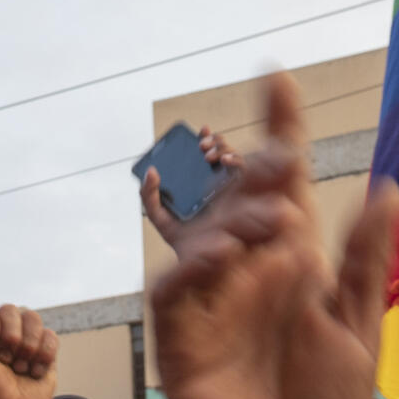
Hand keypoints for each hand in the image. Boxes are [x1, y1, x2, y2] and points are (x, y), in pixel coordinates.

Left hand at [0, 298, 57, 398]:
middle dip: (12, 340)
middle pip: (14, 310)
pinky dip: (43, 357)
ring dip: (28, 348)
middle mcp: (5, 329)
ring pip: (34, 319)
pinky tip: (34, 373)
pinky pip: (51, 336)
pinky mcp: (47, 349)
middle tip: (6, 362)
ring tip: (20, 368)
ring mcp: (27, 338)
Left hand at [141, 125, 242, 247]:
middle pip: (223, 153)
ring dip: (224, 148)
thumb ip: (149, 196)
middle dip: (214, 142)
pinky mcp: (248, 200)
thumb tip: (150, 171)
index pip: (208, 155)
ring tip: (209, 155)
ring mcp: (236, 192)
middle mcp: (221, 185)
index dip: (207, 138)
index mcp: (203, 185)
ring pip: (237, 159)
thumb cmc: (183, 243)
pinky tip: (225, 162)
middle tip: (201, 146)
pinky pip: (249, 175)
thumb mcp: (160, 217)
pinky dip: (238, 162)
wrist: (200, 267)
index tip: (200, 131)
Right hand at [151, 74, 398, 398]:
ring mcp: (212, 303)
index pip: (284, 185)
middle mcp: (248, 273)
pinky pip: (174, 289)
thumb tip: (387, 187)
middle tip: (283, 165)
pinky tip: (224, 257)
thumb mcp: (359, 328)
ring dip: (236, 218)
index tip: (276, 77)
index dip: (279, 130)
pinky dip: (193, 266)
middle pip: (241, 200)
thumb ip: (365, 262)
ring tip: (276, 225)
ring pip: (206, 234)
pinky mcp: (182, 339)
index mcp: (294, 263)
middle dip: (258, 174)